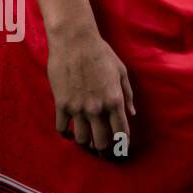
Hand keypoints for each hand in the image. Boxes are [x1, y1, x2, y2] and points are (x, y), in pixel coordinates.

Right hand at [46, 25, 134, 157]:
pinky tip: (69, 131)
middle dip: (103, 149)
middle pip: (100, 142)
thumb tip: (132, 113)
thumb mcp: (122, 72)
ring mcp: (78, 108)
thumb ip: (128, 95)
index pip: (121, 131)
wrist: (75, 43)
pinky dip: (66, 133)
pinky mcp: (61, 104)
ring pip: (81, 139)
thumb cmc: (102, 54)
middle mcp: (97, 108)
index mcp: (115, 100)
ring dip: (85, 142)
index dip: (122, 144)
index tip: (121, 148)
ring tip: (87, 140)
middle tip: (103, 150)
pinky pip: (62, 128)